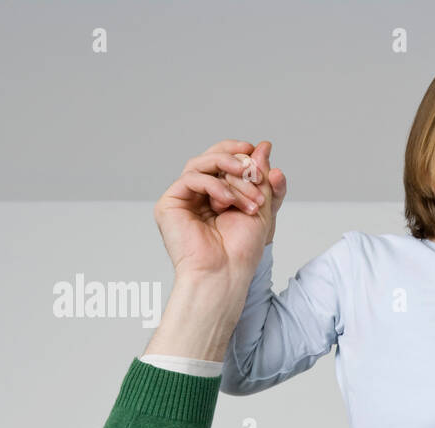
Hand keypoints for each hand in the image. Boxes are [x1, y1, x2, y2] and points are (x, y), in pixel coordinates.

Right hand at [152, 139, 280, 286]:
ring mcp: (183, 198)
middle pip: (212, 158)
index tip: (257, 153)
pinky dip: (213, 184)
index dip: (240, 153)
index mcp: (218, 195)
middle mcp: (199, 194)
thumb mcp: (260, 207)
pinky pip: (191, 178)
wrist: (226, 274)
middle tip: (255, 174)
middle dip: (237, 162)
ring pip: (202, 164)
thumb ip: (261, 178)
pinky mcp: (169, 204)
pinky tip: (228, 202)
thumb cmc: (242, 250)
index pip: (225, 161)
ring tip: (250, 194)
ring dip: (230, 174)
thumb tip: (264, 146)